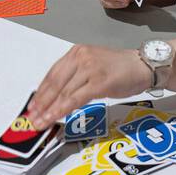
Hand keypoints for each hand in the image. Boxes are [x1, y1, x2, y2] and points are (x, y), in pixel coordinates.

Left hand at [28, 44, 151, 127]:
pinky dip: (63, 110)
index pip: (52, 74)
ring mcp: (90, 69)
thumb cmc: (121, 68)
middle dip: (41, 103)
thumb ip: (76, 76)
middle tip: (32, 118)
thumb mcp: (93, 65)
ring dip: (49, 110)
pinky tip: (55, 118)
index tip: (33, 106)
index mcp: (77, 52)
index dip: (40, 92)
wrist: (144, 66)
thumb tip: (58, 95)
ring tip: (41, 122)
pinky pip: (75, 99)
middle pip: (54, 84)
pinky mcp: (99, 82)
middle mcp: (81, 57)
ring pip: (63, 93)